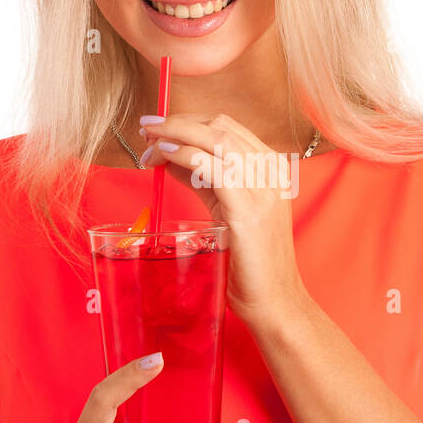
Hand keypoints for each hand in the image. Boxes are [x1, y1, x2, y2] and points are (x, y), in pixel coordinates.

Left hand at [138, 111, 309, 327]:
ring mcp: (263, 189)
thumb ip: (204, 182)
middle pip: (220, 125)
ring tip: (149, 142)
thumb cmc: (251, 263)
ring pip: (216, 138)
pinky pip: (213, 168)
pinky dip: (186, 155)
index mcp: (271, 168)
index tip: (159, 127)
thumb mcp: (226, 211)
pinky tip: (166, 155)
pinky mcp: (249, 209)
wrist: (276, 301)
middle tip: (146, 129)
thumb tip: (171, 157)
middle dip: (177, 122)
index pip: (227, 126)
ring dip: (175, 134)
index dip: (188, 121)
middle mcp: (271, 172)